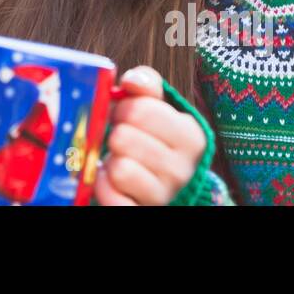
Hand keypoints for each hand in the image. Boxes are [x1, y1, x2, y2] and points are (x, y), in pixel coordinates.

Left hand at [94, 66, 205, 204]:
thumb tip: (131, 81)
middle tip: (119, 137)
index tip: (123, 114)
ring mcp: (164, 195)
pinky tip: (108, 179)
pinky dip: (103, 186)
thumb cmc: (155, 139)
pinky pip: (112, 197)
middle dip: (114, 134)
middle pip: (124, 138)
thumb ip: (146, 86)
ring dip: (109, 161)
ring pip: (119, 169)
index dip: (122, 108)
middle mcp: (182, 169)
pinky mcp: (142, 212)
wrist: (165, 185)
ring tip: (118, 159)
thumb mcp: (159, 108)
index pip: (141, 109)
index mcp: (190, 137)